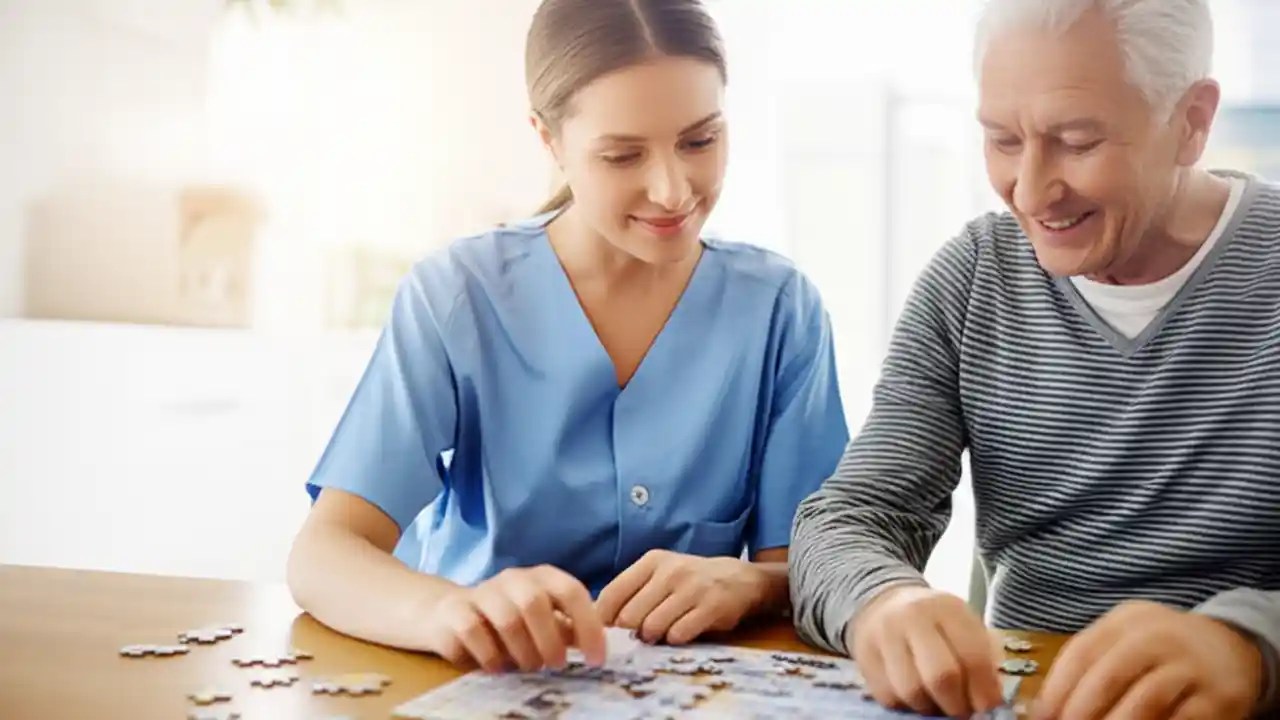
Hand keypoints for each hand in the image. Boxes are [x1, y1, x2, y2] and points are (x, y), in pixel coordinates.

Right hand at [422, 565, 606, 672]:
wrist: (448, 613)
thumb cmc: (507, 620)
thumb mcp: (543, 621)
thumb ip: (569, 630)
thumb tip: (599, 648)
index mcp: (541, 577)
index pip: (571, 591)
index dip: (588, 625)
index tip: (596, 660)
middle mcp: (512, 579)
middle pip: (535, 603)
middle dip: (550, 640)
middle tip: (556, 665)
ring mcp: (480, 592)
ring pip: (507, 619)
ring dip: (522, 652)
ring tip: (527, 667)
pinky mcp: (452, 611)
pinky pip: (472, 633)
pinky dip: (489, 657)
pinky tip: (496, 668)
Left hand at [596, 550, 767, 644]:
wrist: (738, 579)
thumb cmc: (689, 581)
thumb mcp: (659, 575)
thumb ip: (631, 592)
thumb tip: (596, 619)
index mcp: (651, 561)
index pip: (612, 593)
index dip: (603, 619)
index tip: (607, 631)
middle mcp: (670, 571)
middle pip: (629, 616)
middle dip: (631, 631)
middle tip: (641, 633)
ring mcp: (692, 588)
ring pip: (652, 627)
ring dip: (653, 637)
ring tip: (661, 633)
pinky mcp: (710, 607)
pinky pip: (678, 634)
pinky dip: (675, 640)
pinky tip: (680, 633)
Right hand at [845, 584, 1004, 716]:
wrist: (882, 603)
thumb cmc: (935, 622)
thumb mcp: (964, 625)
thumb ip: (982, 657)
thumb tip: (989, 699)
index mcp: (947, 608)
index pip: (972, 655)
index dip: (984, 689)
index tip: (988, 706)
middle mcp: (912, 617)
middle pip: (941, 676)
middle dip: (957, 705)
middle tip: (962, 711)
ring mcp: (884, 635)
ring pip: (911, 691)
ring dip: (930, 708)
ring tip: (938, 703)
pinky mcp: (864, 656)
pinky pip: (888, 696)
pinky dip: (906, 705)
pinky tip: (916, 695)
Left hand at [1033, 600, 1263, 719]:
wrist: (1232, 648)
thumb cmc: (1161, 651)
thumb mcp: (1126, 641)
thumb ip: (1092, 665)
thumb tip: (1048, 707)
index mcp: (1127, 620)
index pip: (1082, 651)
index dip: (1058, 687)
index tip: (1043, 715)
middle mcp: (1158, 636)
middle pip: (1109, 674)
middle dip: (1081, 709)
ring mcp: (1190, 665)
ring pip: (1145, 699)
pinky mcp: (1219, 696)